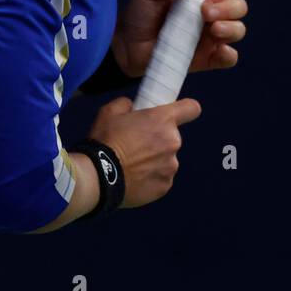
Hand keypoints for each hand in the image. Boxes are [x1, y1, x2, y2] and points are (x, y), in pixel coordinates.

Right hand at [87, 95, 201, 207]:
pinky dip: (150, 178)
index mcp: (163, 120)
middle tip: (135, 145)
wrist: (98, 177)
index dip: (185, 110)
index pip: (192, 108)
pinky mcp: (165, 186)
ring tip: (131, 166)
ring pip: (166, 159)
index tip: (174, 115)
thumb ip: (127, 104)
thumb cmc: (105, 141)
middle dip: (157, 139)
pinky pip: (161, 178)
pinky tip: (134, 179)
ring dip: (154, 160)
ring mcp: (171, 166)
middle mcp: (173, 142)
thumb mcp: (110, 112)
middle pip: (172, 137)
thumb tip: (133, 107)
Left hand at [112, 0, 248, 77]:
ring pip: (238, 30)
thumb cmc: (139, 14)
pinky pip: (229, 58)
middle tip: (205, 13)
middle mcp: (211, 14)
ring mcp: (211, 38)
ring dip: (231, 28)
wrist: (127, 46)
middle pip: (239, 7)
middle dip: (229, 8)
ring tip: (213, 30)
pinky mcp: (207, 59)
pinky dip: (229, 54)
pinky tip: (219, 50)